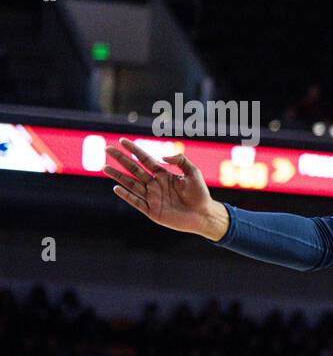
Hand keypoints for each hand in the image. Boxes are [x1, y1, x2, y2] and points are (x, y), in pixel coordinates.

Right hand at [105, 138, 227, 238]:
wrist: (204, 215)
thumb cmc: (200, 193)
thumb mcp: (193, 172)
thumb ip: (180, 160)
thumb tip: (162, 156)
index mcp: (163, 175)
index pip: (145, 159)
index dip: (134, 150)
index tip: (122, 141)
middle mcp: (155, 185)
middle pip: (134, 169)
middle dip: (121, 159)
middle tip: (108, 148)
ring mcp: (152, 197)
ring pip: (131, 184)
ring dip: (118, 176)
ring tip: (105, 167)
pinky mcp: (152, 211)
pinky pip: (136, 202)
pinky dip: (126, 196)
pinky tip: (116, 188)